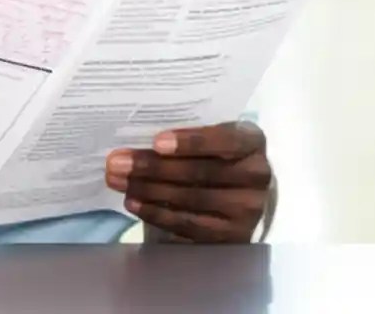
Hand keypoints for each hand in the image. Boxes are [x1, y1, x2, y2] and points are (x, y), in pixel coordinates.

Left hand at [105, 121, 273, 242]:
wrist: (243, 193)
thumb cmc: (219, 156)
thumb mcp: (214, 138)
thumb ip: (189, 137)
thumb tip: (139, 140)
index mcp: (252, 141)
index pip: (224, 140)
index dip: (191, 142)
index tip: (157, 142)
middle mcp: (256, 175)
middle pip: (201, 173)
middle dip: (153, 167)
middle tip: (118, 163)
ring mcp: (247, 210)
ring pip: (191, 199)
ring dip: (148, 190)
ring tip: (118, 181)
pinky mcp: (231, 236)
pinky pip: (188, 225)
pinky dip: (157, 213)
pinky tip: (134, 202)